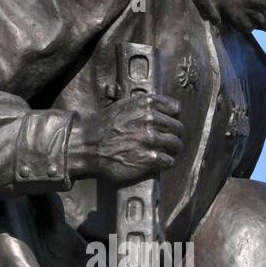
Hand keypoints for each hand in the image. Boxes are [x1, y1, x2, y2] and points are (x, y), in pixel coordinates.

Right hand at [67, 93, 183, 183]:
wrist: (87, 146)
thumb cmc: (104, 127)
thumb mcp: (124, 106)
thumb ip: (144, 106)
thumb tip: (163, 111)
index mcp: (146, 104)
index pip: (175, 108)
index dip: (172, 117)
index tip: (167, 124)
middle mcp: (150, 119)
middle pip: (178, 128)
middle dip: (173, 135)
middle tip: (167, 142)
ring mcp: (150, 139)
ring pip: (176, 144)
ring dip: (171, 150)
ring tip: (163, 152)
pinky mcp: (149, 158)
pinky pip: (168, 161)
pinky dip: (165, 162)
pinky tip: (157, 162)